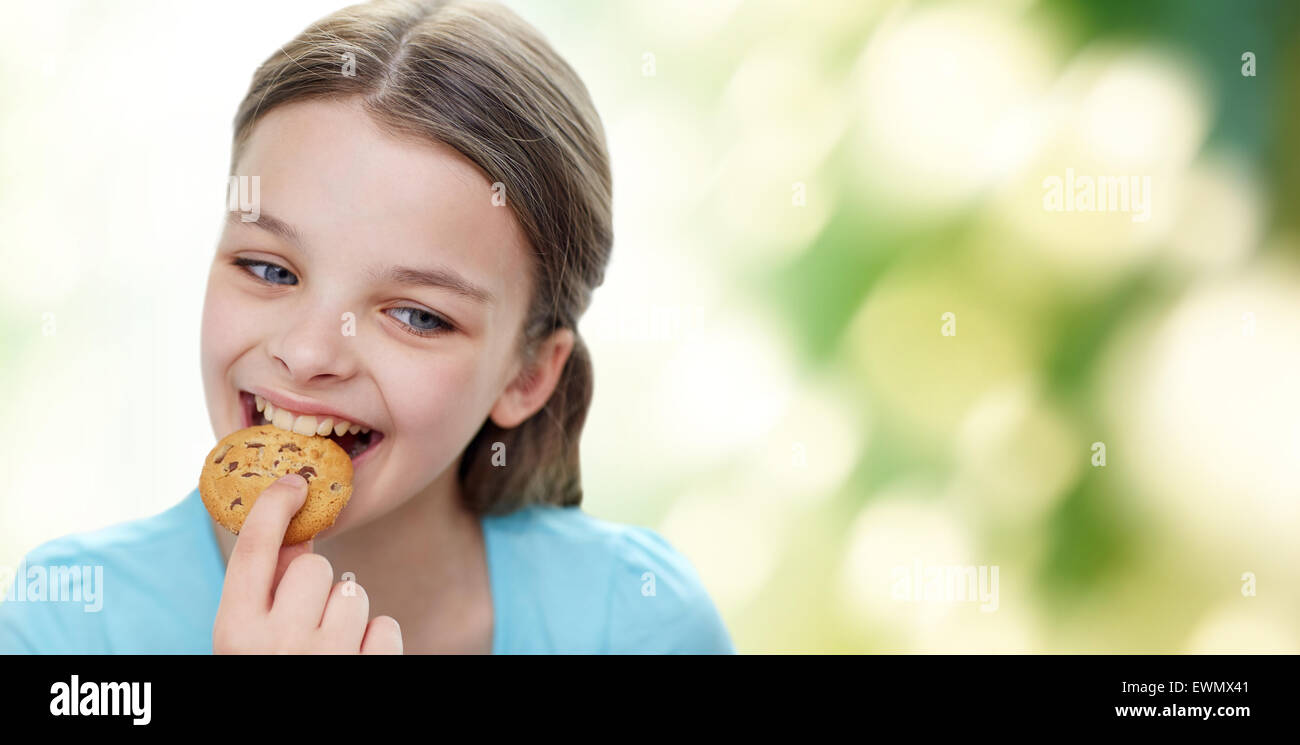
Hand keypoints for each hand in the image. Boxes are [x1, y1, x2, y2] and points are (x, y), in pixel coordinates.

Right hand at [212, 473, 402, 653]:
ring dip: (347, 615)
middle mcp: (277, 645)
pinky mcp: (367, 669)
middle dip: (317, 583)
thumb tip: (294, 533)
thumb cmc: (270, 666)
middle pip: (314, 566)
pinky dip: (375, 641)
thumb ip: (264, 592)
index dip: (273, 506)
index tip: (294, 482)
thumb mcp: (248, 639)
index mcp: (235, 633)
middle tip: (308, 621)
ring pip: (353, 593)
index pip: (253, 548)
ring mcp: (325, 658)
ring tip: (329, 649)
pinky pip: (385, 626)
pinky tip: (353, 659)